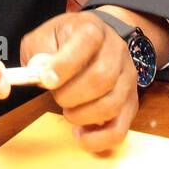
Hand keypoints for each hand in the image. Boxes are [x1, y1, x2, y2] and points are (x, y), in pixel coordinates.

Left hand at [20, 11, 138, 154]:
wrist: (96, 42)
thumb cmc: (65, 42)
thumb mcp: (45, 37)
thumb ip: (38, 52)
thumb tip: (39, 73)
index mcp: (93, 30)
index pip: (87, 42)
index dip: (65, 64)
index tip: (46, 80)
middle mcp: (117, 51)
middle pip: (102, 77)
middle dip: (71, 94)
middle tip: (55, 95)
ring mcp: (127, 78)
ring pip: (112, 104)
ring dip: (82, 115)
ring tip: (67, 111)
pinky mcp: (130, 102)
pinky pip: (120, 129)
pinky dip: (98, 139)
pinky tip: (80, 133)